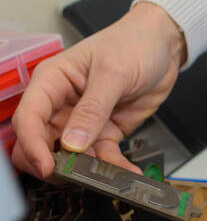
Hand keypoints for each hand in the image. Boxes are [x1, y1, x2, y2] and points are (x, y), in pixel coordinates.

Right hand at [10, 2, 186, 178]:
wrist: (164, 45)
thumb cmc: (134, 43)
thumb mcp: (113, 72)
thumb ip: (93, 108)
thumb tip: (73, 143)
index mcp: (52, 81)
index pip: (28, 117)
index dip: (32, 145)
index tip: (47, 166)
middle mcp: (62, 104)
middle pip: (41, 144)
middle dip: (54, 163)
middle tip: (74, 175)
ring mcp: (82, 121)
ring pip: (71, 158)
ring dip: (87, 171)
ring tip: (109, 177)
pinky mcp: (104, 132)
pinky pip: (103, 158)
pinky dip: (113, 168)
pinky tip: (127, 172)